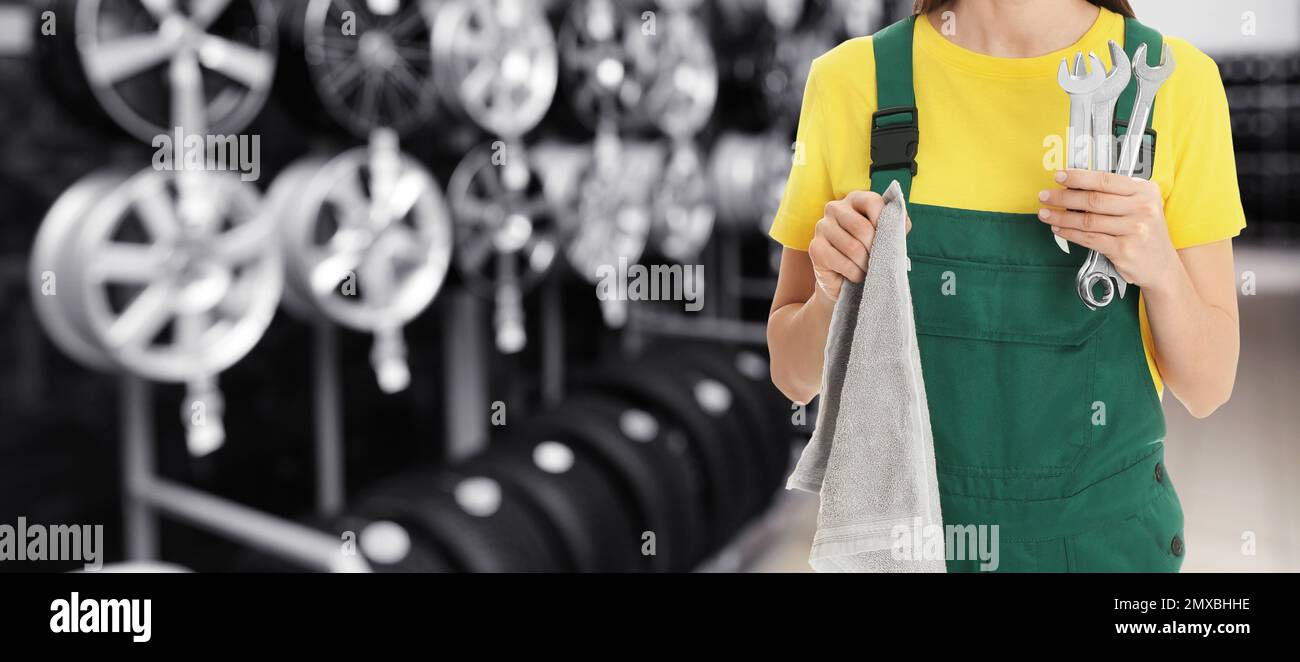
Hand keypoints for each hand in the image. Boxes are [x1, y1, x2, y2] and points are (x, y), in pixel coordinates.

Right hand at [808, 191, 909, 300]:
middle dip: (875, 249)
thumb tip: (901, 223)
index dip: (883, 222)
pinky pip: (842, 263)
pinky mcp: (815, 248)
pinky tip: (856, 275)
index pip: (872, 202)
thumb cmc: (869, 252)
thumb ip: (896, 226)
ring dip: (866, 265)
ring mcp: (822, 227)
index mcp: (855, 199)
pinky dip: (855, 274)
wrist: (845, 280)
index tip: (889, 239)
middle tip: (879, 260)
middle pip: (862, 228)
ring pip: (853, 248)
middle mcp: (834, 208)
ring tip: (868, 269)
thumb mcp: (887, 236)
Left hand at [1037, 169, 1178, 292]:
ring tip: (1045, 214)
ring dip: (1061, 217)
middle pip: (1093, 200)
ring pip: (1088, 220)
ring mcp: (1134, 229)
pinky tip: (1058, 229)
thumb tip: (1076, 186)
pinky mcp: (1124, 249)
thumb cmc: (1144, 231)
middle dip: (1063, 197)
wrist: (1161, 265)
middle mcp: (1142, 208)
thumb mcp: (1140, 205)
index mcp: (1145, 191)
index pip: (1105, 180)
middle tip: (1045, 196)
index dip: (1079, 177)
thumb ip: (1115, 194)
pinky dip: (1069, 233)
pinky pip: (1089, 238)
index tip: (1059, 175)